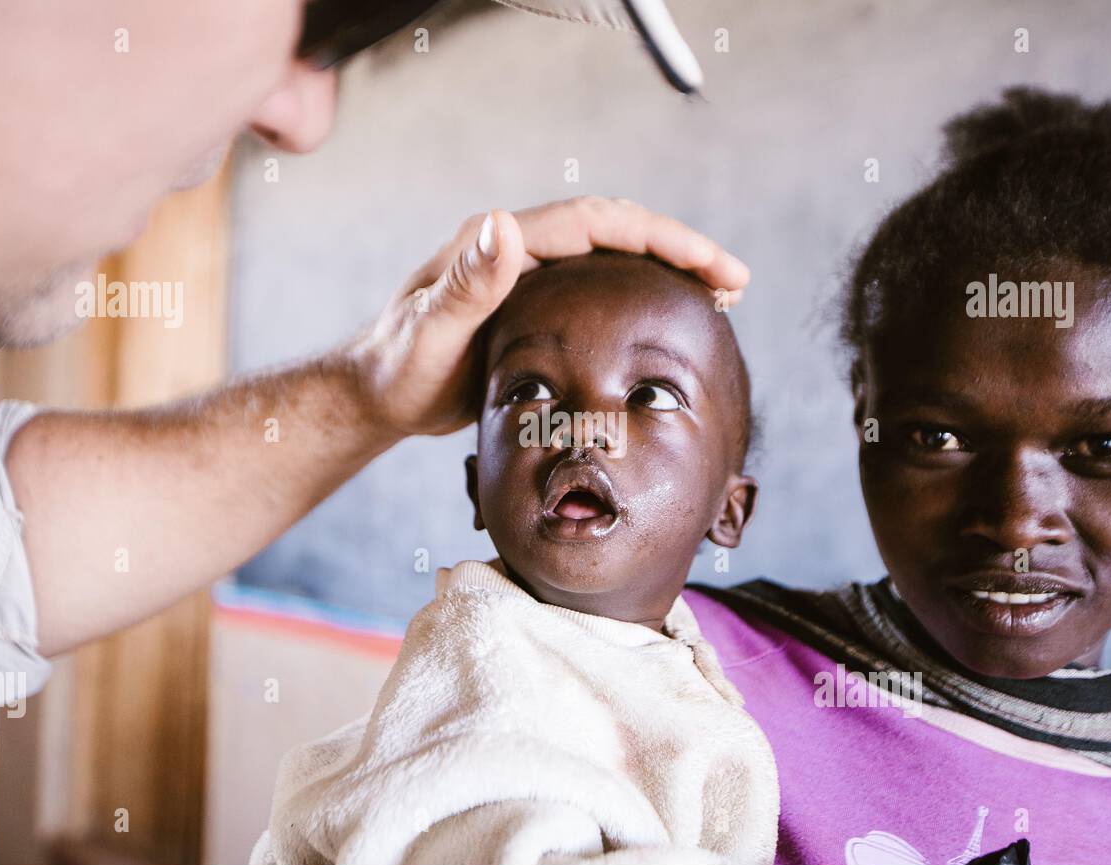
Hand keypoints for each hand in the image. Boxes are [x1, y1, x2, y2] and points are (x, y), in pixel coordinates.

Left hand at [351, 196, 750, 438]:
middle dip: (681, 248)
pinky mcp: (535, 304)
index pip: (599, 223)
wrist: (375, 395)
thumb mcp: (428, 333)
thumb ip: (465, 283)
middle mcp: (518, 246)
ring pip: (614, 257)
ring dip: (669, 268)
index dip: (661, 237)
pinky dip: (642, 293)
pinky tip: (669, 316)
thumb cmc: (397, 370)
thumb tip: (502, 223)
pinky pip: (600, 287)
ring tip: (721, 294)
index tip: (712, 265)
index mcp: (501, 243)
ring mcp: (528, 274)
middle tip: (736, 281)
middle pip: (617, 231)